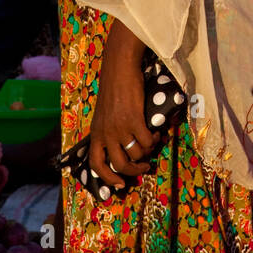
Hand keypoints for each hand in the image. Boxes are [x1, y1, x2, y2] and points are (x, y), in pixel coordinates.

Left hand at [87, 24, 155, 190]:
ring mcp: (120, 127)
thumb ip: (108, 131)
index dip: (107, 177)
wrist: (119, 69)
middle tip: (144, 167)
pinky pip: (146, 141)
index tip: (119, 183)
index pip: (96, 164)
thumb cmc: (113, 90)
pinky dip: (153, 141)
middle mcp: (106, 133)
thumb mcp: (103, 115)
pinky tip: (155, 134)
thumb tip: (121, 148)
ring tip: (151, 145)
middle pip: (119, 164)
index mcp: (96, 133)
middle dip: (134, 171)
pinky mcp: (134, 119)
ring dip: (146, 153)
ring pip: (136, 154)